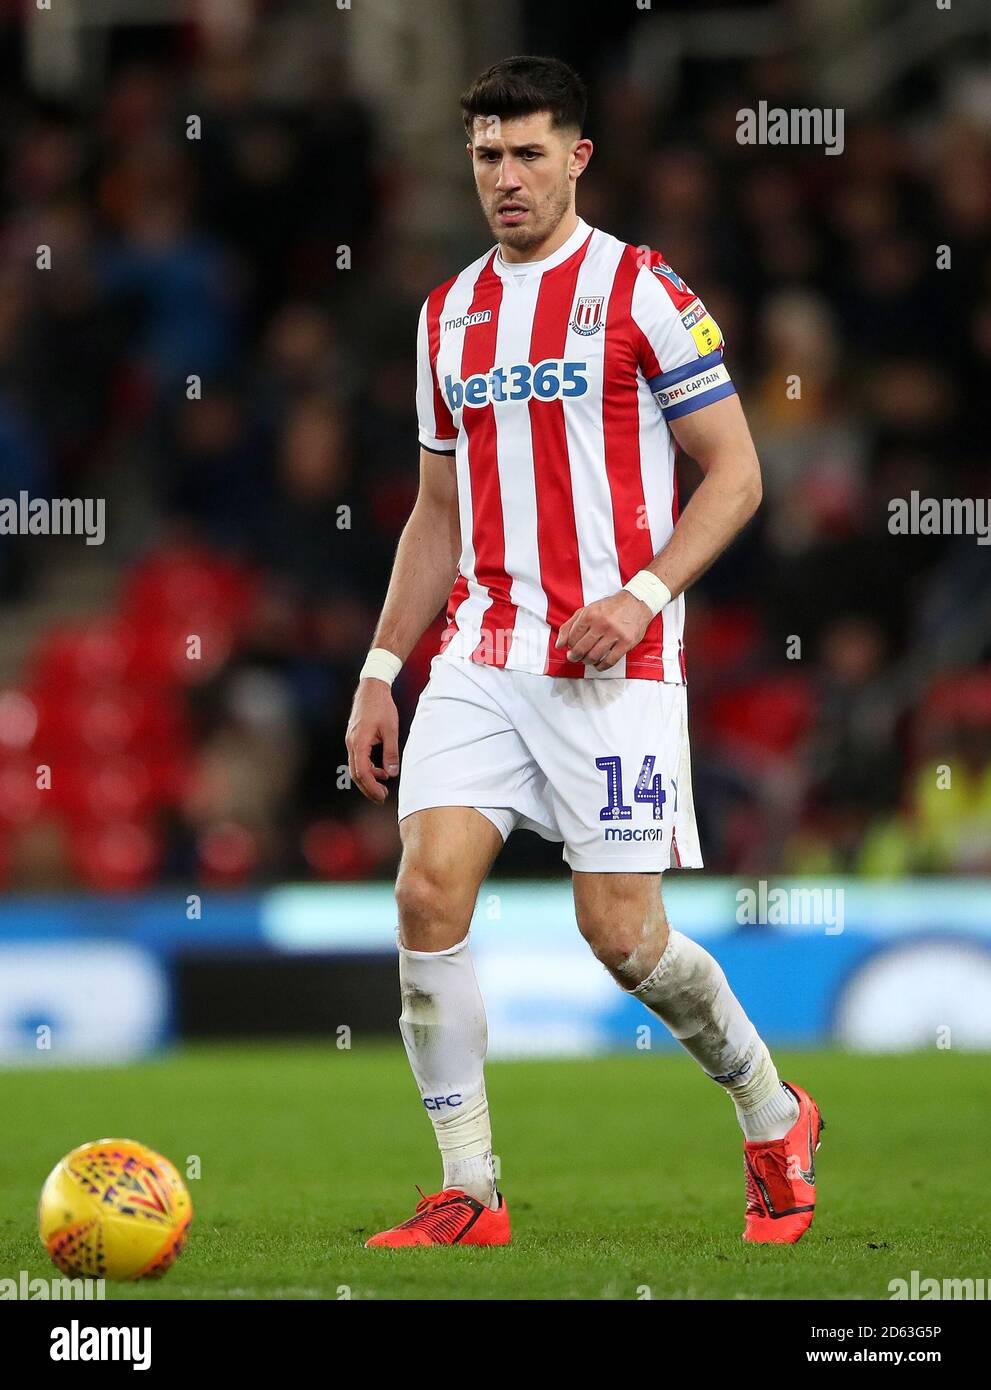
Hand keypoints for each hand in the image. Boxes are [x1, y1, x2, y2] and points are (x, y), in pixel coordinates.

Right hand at [345, 678, 400, 802]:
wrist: (372, 688)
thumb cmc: (382, 707)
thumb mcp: (391, 730)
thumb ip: (391, 752)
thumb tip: (392, 774)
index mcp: (359, 742)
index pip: (362, 772)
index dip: (371, 787)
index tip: (382, 796)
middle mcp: (351, 743)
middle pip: (356, 774)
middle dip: (368, 788)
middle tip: (382, 798)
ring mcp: (351, 741)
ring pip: (356, 767)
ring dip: (368, 779)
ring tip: (383, 787)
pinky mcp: (354, 738)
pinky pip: (358, 759)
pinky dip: (367, 768)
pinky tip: (380, 770)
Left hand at [555, 590, 652, 670]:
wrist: (636, 603)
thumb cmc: (610, 608)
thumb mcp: (587, 610)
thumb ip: (570, 626)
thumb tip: (559, 644)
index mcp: (590, 614)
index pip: (572, 637)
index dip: (569, 646)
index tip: (571, 648)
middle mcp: (601, 623)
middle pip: (581, 649)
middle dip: (575, 656)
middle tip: (575, 658)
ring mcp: (614, 634)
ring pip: (594, 656)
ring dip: (587, 662)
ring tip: (587, 660)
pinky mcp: (626, 643)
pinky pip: (610, 661)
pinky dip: (601, 666)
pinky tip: (598, 665)